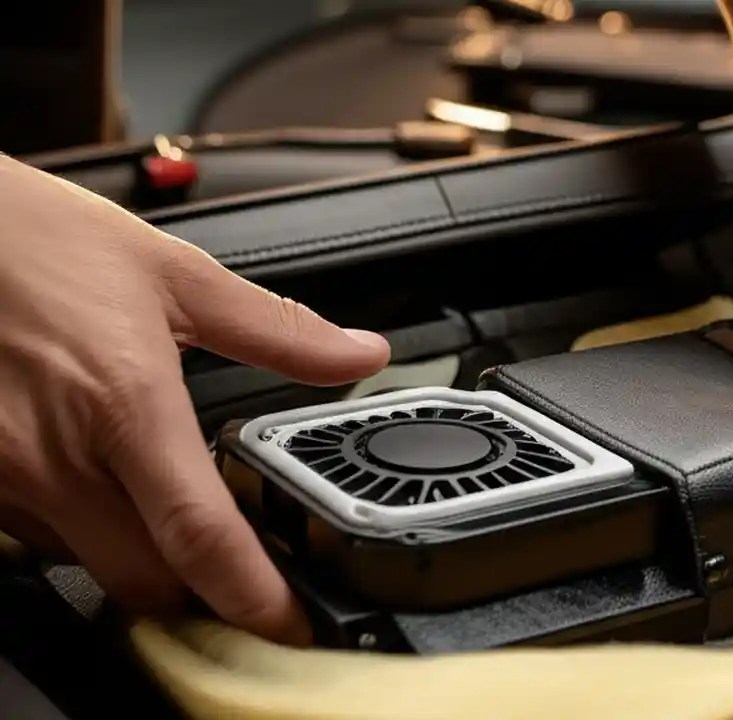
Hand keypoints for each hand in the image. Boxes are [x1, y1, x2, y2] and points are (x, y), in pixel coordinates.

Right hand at [0, 156, 388, 642]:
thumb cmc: (33, 239)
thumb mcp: (172, 274)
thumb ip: (276, 330)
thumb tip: (358, 353)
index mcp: (125, 404)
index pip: (199, 535)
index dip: (252, 595)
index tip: (290, 622)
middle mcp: (55, 456)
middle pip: (146, 579)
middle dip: (200, 586)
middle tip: (238, 559)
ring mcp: (2, 475)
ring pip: (87, 562)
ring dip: (136, 551)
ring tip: (161, 497)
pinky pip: (34, 535)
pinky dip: (80, 523)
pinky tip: (96, 473)